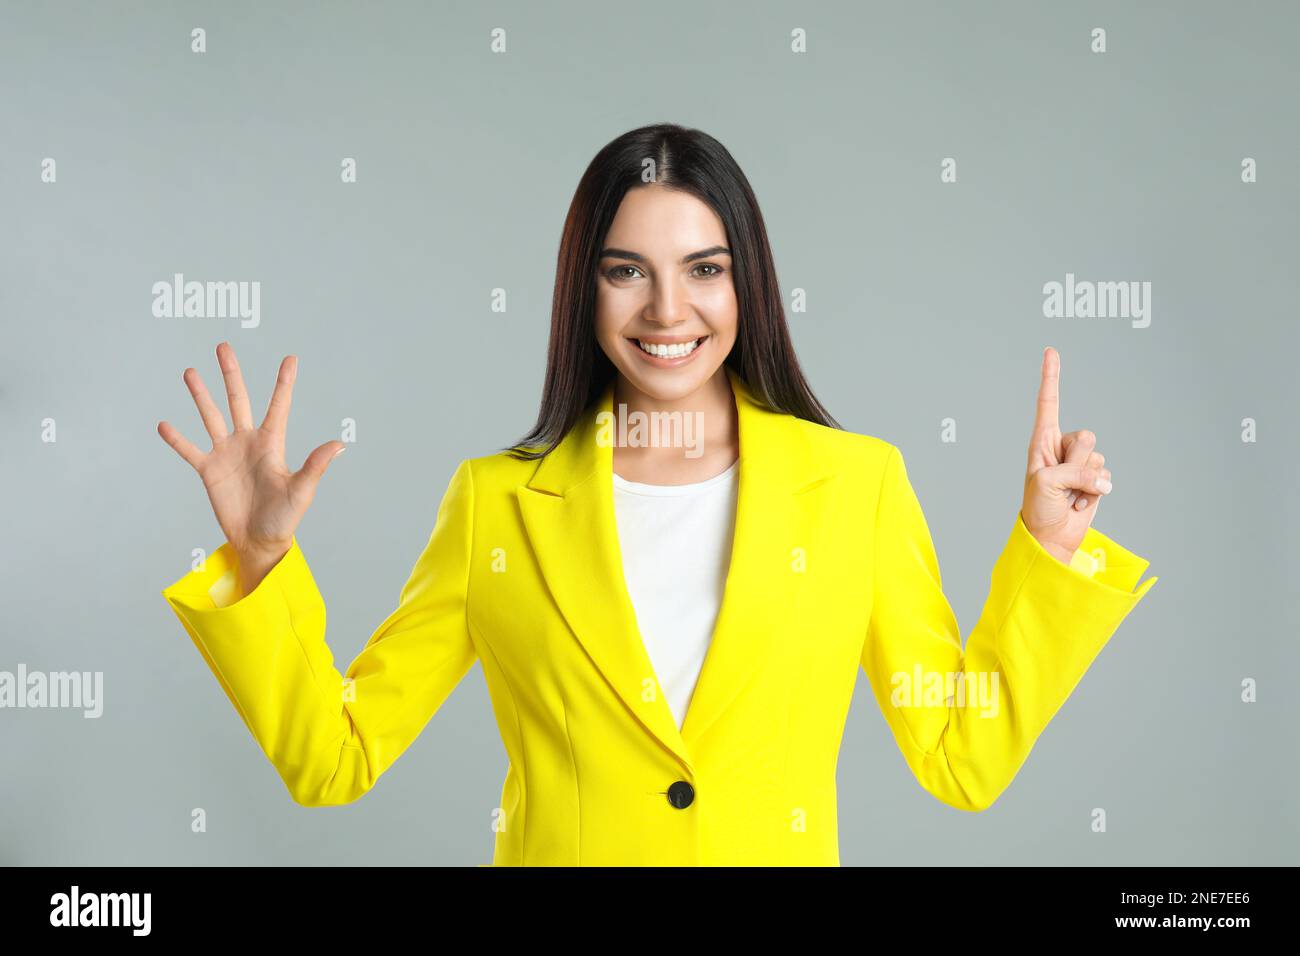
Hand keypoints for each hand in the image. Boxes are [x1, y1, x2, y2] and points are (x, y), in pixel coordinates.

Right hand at [158, 342, 344, 593]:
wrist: (260, 541)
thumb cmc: (285, 518)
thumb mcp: (302, 490)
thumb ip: (315, 465)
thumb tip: (339, 444)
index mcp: (272, 443)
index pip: (278, 406)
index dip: (284, 383)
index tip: (291, 358)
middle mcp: (248, 442)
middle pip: (238, 400)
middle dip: (231, 374)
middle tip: (223, 346)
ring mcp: (227, 454)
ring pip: (211, 417)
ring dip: (200, 395)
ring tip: (190, 371)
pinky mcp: (209, 471)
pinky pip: (190, 450)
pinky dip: (177, 439)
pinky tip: (164, 424)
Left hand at [1019, 346, 1112, 565]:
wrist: (1050, 536)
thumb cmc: (1039, 508)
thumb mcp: (1047, 483)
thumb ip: (1073, 469)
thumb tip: (1101, 477)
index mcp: (1041, 442)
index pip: (1048, 403)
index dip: (1051, 377)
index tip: (1050, 350)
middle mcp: (1061, 448)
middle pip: (1086, 437)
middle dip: (1078, 462)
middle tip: (1062, 483)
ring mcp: (1079, 463)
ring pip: (1098, 458)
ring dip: (1086, 482)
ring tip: (1069, 496)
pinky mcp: (1095, 479)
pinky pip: (1106, 477)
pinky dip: (1094, 494)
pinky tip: (1080, 503)